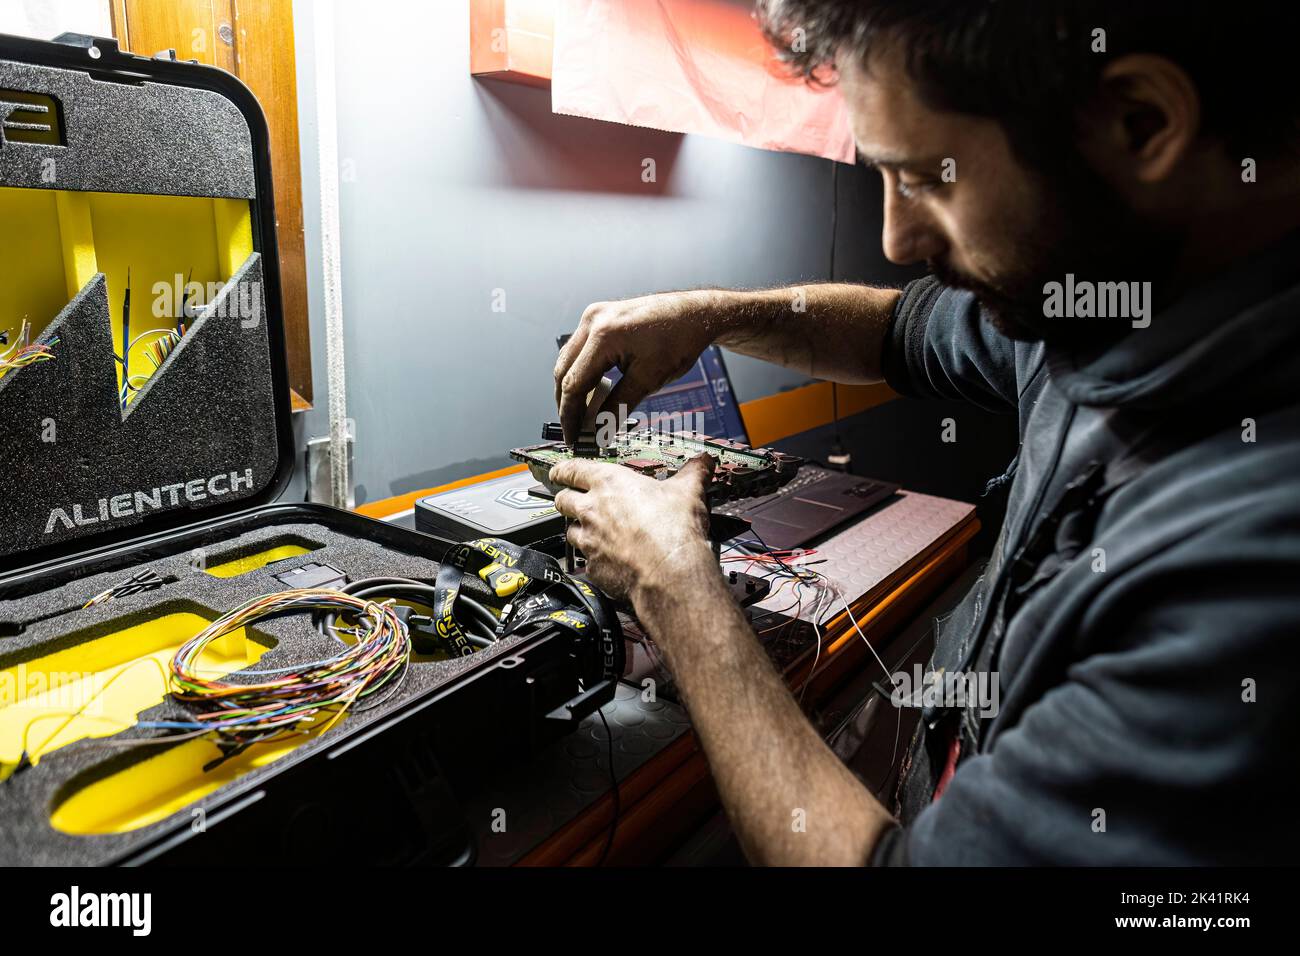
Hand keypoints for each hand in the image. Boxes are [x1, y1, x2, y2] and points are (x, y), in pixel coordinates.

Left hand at [551, 453, 717, 603]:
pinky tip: (610, 560)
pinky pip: (586, 560)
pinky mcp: (593, 567)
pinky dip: (595, 559)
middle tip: (573, 499)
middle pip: (563, 500)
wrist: (669, 573)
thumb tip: (704, 462)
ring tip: (594, 532)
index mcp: (609, 483)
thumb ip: (693, 473)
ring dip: (579, 530)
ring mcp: (589, 540)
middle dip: (565, 498)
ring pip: (570, 531)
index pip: (572, 470)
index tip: (558, 472)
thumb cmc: (674, 529)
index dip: (562, 469)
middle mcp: (592, 510)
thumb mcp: (688, 491)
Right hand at [554, 292, 727, 445]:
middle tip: (575, 430)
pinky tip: (590, 391)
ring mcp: (593, 316)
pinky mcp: (599, 317)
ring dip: (572, 388)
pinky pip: (579, 349)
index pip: (573, 383)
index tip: (573, 437)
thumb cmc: (679, 341)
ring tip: (582, 415)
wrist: (695, 314)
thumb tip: (599, 431)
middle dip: (566, 404)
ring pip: (568, 359)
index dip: (570, 415)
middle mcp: (592, 320)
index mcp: (604, 335)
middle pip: (563, 371)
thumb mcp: (649, 380)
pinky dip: (581, 371)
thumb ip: (619, 406)